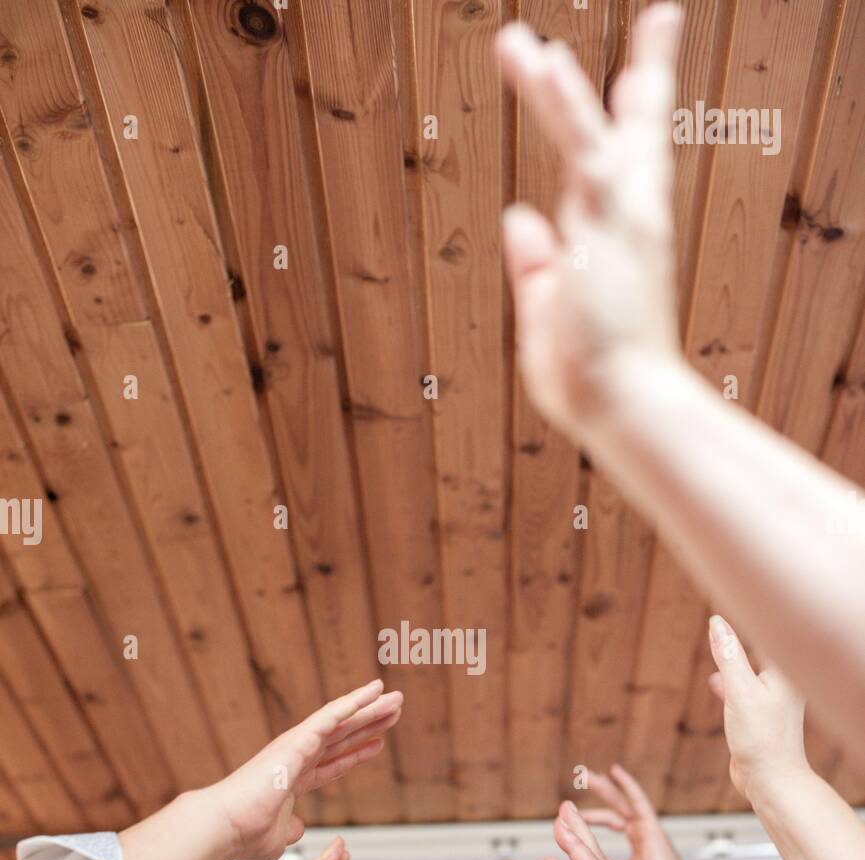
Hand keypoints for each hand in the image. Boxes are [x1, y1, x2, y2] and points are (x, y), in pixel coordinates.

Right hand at [209, 680, 402, 859]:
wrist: (227, 827)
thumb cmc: (244, 836)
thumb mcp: (278, 838)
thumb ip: (290, 830)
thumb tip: (297, 829)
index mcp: (293, 779)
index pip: (333, 762)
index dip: (356, 753)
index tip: (378, 744)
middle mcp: (295, 757)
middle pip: (342, 736)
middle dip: (369, 723)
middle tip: (394, 710)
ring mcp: (296, 746)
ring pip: (341, 721)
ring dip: (369, 708)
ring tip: (395, 697)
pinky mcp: (297, 740)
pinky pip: (331, 716)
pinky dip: (353, 702)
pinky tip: (374, 692)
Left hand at [498, 6, 681, 443]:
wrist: (629, 409)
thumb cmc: (596, 377)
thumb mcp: (551, 313)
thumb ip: (535, 265)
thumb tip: (518, 217)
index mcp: (617, 240)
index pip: (623, 165)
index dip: (630, 117)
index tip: (636, 76)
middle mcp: (629, 220)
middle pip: (637, 131)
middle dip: (646, 73)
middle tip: (665, 14)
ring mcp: (622, 219)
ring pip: (594, 131)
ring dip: (562, 85)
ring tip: (526, 44)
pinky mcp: (607, 225)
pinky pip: (583, 150)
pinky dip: (567, 104)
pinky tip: (547, 62)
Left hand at [581, 765, 685, 859]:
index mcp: (635, 840)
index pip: (610, 822)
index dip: (592, 817)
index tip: (574, 815)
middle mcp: (640, 829)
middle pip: (614, 806)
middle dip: (598, 793)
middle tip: (580, 779)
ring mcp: (646, 825)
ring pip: (621, 800)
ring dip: (603, 787)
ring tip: (585, 774)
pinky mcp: (651, 825)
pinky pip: (637, 800)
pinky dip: (627, 784)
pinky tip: (615, 772)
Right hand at [708, 616, 807, 801]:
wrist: (771, 780)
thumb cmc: (761, 738)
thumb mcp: (739, 691)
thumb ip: (728, 656)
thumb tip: (717, 622)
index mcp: (785, 672)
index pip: (770, 631)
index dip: (754, 612)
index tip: (738, 595)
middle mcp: (784, 682)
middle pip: (764, 648)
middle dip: (744, 634)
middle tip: (727, 615)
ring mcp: (773, 699)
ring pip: (753, 669)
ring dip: (735, 659)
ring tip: (716, 644)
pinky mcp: (761, 715)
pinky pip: (745, 689)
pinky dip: (730, 682)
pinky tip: (714, 683)